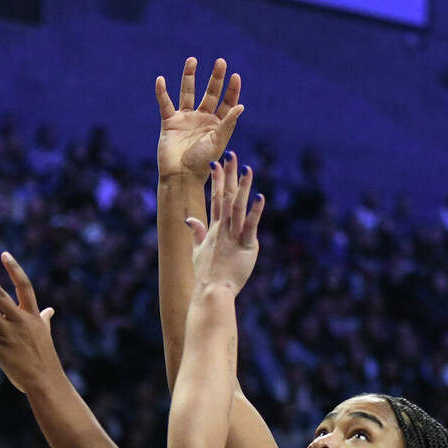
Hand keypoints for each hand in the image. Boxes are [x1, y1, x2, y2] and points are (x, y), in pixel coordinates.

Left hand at [0, 253, 59, 395]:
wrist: (44, 380)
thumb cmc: (45, 358)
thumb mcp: (45, 335)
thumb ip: (44, 320)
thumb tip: (49, 310)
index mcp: (33, 315)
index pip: (24, 285)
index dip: (15, 269)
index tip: (4, 254)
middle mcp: (21, 320)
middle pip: (0, 293)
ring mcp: (8, 332)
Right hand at [156, 56, 242, 179]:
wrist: (181, 176)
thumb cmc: (202, 163)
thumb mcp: (218, 141)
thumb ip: (228, 123)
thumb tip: (241, 106)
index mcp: (217, 125)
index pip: (227, 103)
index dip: (232, 90)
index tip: (235, 76)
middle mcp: (202, 119)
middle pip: (210, 93)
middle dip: (215, 78)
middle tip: (220, 62)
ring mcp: (186, 119)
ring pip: (188, 93)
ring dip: (189, 76)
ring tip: (192, 60)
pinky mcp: (170, 122)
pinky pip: (165, 104)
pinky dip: (162, 93)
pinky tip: (161, 80)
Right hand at [188, 157, 262, 295]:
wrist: (211, 293)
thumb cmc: (205, 275)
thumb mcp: (197, 251)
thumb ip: (196, 232)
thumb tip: (188, 218)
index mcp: (213, 229)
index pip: (215, 199)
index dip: (217, 180)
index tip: (217, 162)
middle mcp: (222, 229)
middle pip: (226, 197)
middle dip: (228, 175)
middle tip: (231, 154)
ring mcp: (233, 236)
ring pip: (238, 206)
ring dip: (242, 186)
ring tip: (247, 168)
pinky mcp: (245, 246)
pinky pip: (251, 225)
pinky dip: (256, 210)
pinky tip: (260, 195)